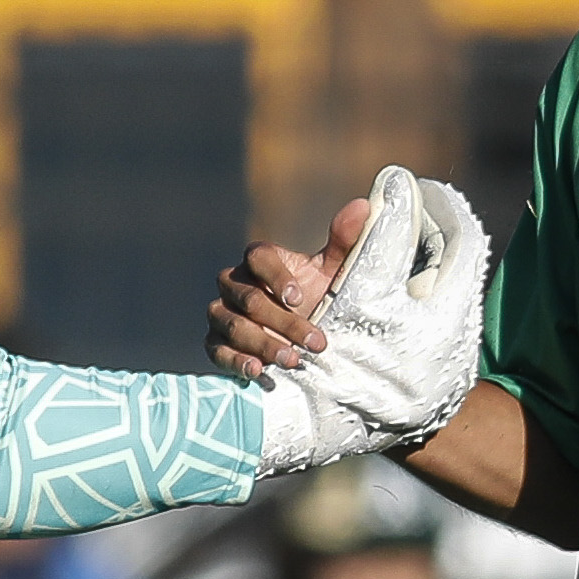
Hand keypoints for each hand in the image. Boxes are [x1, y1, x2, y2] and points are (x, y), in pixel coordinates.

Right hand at [207, 197, 369, 379]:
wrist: (305, 339)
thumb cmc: (318, 299)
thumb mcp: (334, 273)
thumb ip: (344, 241)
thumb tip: (363, 207)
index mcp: (260, 261)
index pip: (258, 257)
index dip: (276, 277)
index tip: (299, 297)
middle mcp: (234, 284)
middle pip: (249, 299)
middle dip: (284, 322)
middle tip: (316, 342)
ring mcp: (222, 314)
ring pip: (233, 325)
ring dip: (264, 344)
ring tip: (293, 360)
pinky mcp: (216, 343)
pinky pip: (217, 350)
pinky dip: (236, 361)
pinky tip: (257, 371)